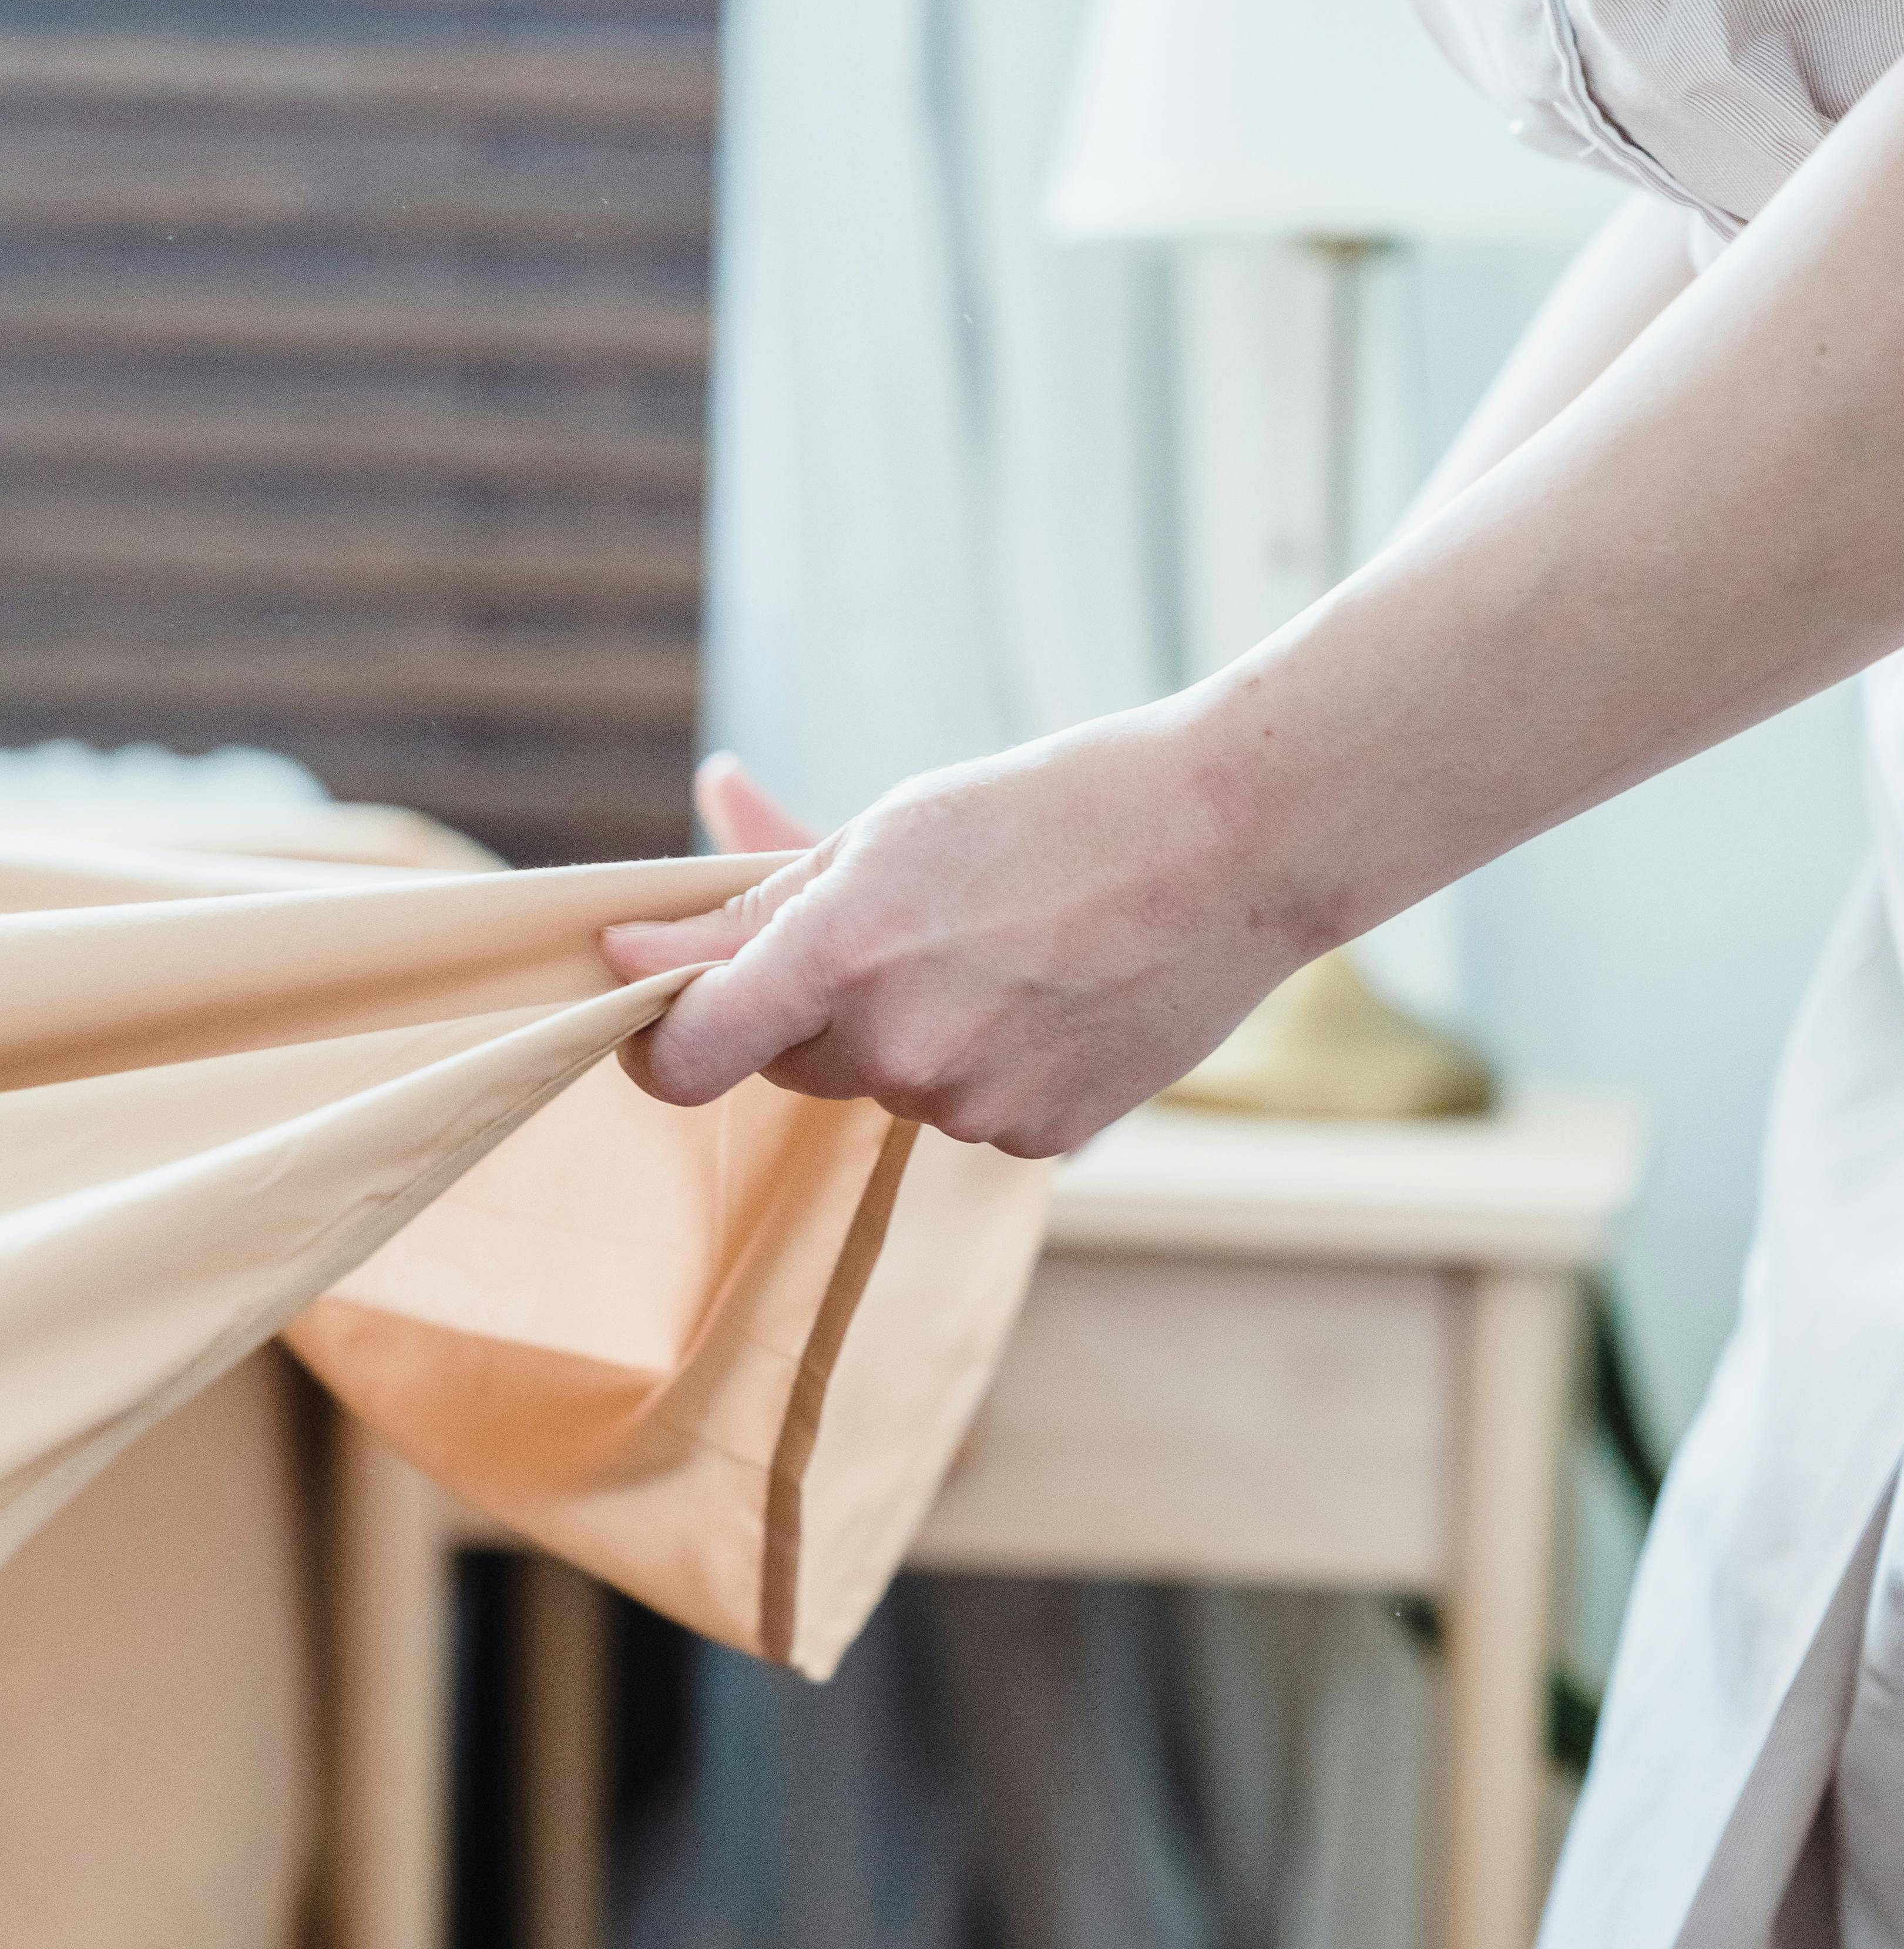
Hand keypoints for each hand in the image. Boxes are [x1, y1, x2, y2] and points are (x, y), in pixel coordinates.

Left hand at [604, 705, 1314, 1156]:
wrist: (1233, 844)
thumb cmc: (1054, 809)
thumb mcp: (890, 831)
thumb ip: (751, 906)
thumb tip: (625, 951)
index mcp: (842, 955)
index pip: (687, 1055)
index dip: (658, 1040)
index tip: (662, 1012)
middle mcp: (898, 1047)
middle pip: (792, 1060)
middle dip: (818, 1006)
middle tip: (908, 923)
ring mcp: (972, 1105)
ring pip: (890, 1085)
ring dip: (917, 1031)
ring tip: (1011, 947)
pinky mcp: (1039, 1139)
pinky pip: (970, 1113)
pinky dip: (993, 1065)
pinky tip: (1058, 997)